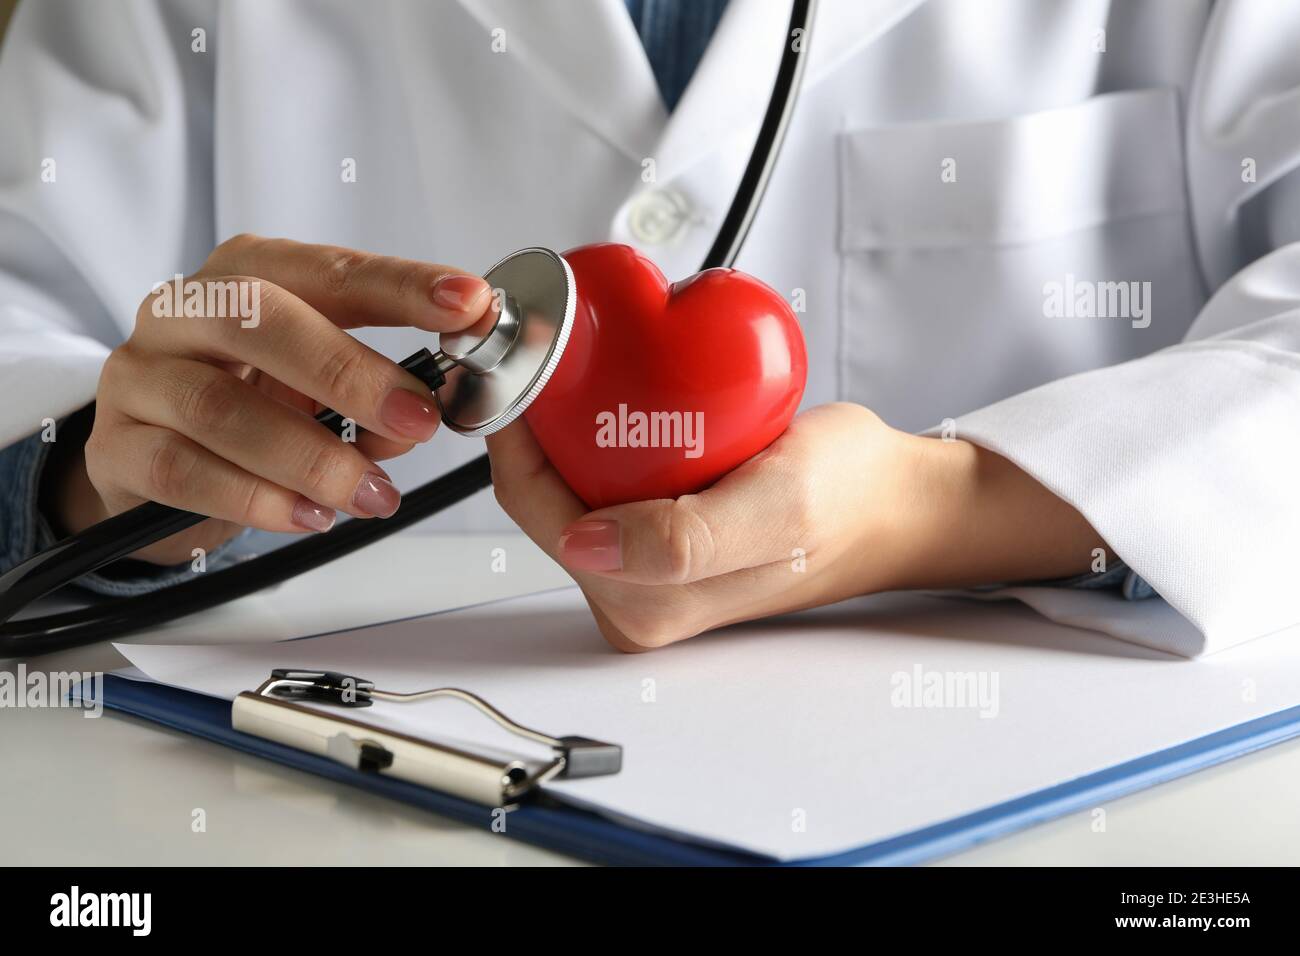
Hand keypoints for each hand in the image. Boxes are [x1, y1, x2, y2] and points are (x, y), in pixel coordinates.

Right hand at [47, 235, 491, 564]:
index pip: (333, 270)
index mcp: (249, 275)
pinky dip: (255, 498)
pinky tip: (310, 515)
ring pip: (220, 408)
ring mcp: (141, 376)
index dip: (403, 286)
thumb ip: (375, 396)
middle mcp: (185, 311)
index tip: (468, 304)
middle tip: (418, 418)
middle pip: (261, 321)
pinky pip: (183, 470)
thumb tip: (424, 414)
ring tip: (371, 493)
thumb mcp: (322, 389)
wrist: (157, 454)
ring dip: (311, 456)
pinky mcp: (116, 446)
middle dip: (350, 371)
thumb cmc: (255, 401)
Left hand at [488, 402, 1110, 650]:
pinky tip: (621, 396)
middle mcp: (632, 598)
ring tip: (591, 364)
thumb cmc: (850, 499)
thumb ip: (686, 540)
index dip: (520, 427)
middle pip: (541, 497)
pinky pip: (600, 481)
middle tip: (566, 348)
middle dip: (542, 421)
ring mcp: (641, 576)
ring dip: (569, 425)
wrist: (895, 502)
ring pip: (567, 486)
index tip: (532, 357)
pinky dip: (602, 434)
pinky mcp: (655, 549)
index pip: (536, 506)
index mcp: (644, 603)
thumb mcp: (778, 507)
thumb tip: (584, 544)